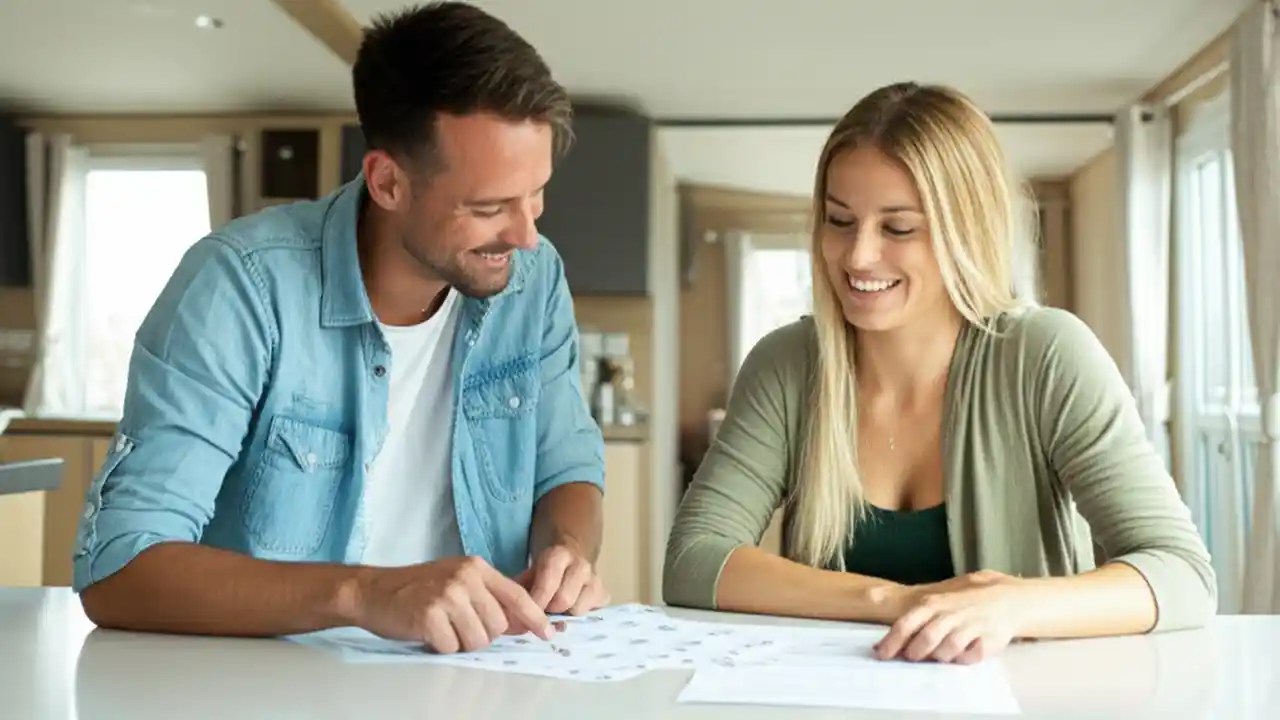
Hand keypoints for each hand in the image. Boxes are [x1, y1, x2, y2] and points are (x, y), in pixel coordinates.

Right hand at [354, 556, 552, 653]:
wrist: (374, 590)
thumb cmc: (418, 589)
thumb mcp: (458, 582)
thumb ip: (489, 598)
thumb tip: (523, 624)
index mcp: (476, 568)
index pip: (516, 596)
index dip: (534, 617)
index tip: (548, 633)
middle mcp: (466, 578)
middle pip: (498, 626)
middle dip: (481, 634)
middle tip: (457, 624)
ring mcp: (447, 595)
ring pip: (477, 640)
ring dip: (460, 642)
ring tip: (442, 626)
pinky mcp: (429, 616)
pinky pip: (452, 647)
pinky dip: (440, 646)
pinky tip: (427, 631)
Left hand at [516, 543, 609, 614]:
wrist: (570, 557)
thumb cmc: (544, 572)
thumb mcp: (528, 574)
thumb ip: (520, 591)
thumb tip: (513, 616)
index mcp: (560, 556)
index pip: (548, 583)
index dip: (537, 602)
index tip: (526, 613)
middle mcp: (581, 565)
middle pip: (564, 600)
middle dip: (549, 612)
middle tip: (540, 614)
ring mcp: (596, 579)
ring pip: (579, 610)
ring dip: (564, 616)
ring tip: (555, 613)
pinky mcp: (605, 594)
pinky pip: (592, 615)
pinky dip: (578, 619)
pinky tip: (569, 613)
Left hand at [875, 570, 1025, 664]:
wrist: (1007, 599)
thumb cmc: (965, 602)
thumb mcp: (938, 601)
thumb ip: (915, 616)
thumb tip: (883, 632)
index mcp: (934, 604)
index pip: (907, 624)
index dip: (892, 642)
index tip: (881, 655)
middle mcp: (951, 614)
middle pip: (926, 639)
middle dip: (914, 653)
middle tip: (910, 659)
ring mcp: (971, 627)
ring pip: (948, 650)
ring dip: (939, 656)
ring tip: (939, 655)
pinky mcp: (989, 640)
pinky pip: (970, 657)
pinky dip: (963, 660)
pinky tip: (963, 654)